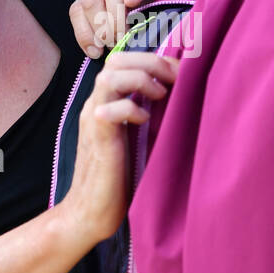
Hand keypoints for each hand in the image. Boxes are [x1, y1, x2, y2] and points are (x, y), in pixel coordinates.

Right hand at [57, 51, 180, 247]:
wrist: (90, 213)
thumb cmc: (119, 181)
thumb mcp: (138, 140)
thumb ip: (148, 116)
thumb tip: (183, 100)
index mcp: (107, 103)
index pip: (123, 61)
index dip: (153, 59)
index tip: (181, 72)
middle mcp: (97, 105)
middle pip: (115, 60)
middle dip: (150, 61)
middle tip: (174, 78)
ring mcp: (94, 120)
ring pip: (109, 76)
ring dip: (140, 79)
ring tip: (160, 95)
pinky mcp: (97, 139)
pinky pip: (108, 109)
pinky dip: (131, 108)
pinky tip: (145, 121)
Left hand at [70, 0, 211, 58]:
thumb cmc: (159, 16)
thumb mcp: (131, 28)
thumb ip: (113, 36)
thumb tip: (100, 59)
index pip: (78, 8)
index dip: (82, 32)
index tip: (95, 53)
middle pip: (91, 0)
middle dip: (100, 28)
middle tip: (114, 46)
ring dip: (115, 17)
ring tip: (124, 35)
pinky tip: (133, 4)